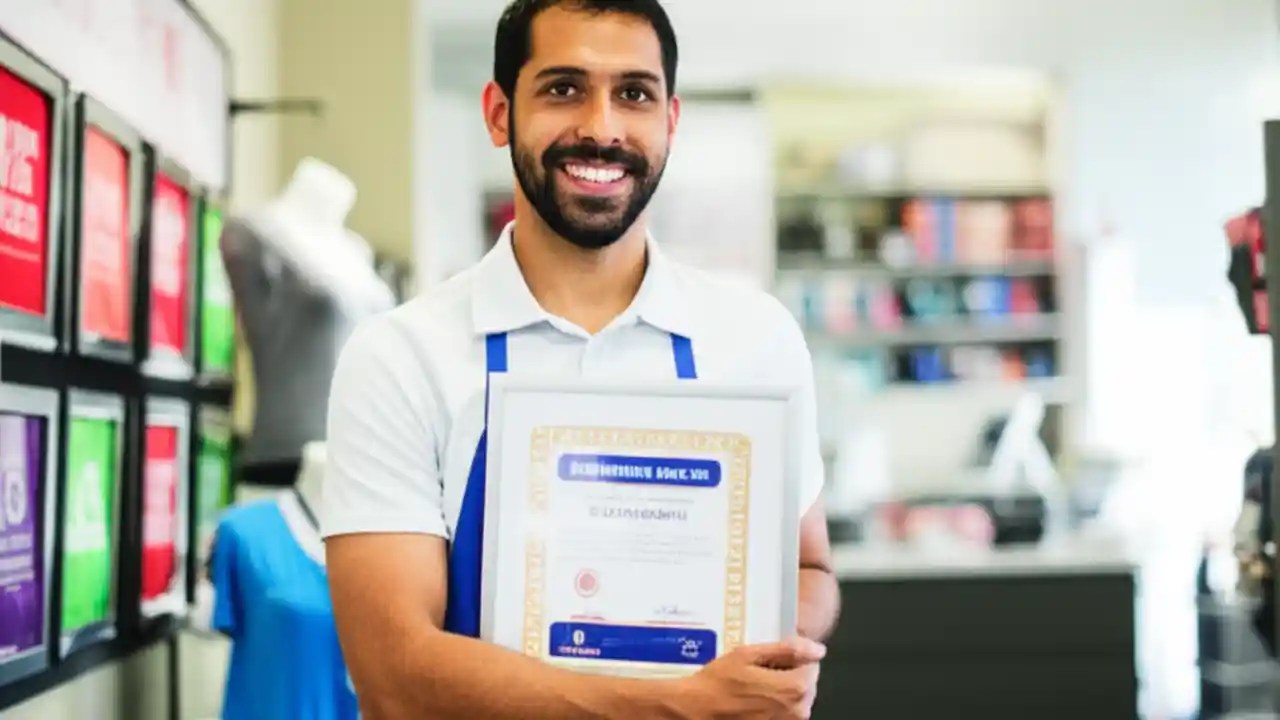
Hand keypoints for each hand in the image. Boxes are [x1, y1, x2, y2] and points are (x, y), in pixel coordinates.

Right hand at [671, 637, 825, 718]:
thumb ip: (787, 649)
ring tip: (755, 688)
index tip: (769, 660)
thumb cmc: (719, 681)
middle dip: (789, 676)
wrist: (697, 710)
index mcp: (795, 687)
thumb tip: (818, 650)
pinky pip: (785, 714)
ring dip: (782, 692)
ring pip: (797, 701)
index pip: (812, 666)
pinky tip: (753, 702)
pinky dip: (775, 707)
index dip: (792, 659)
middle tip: (759, 673)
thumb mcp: (748, 655)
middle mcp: (798, 711)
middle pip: (806, 685)